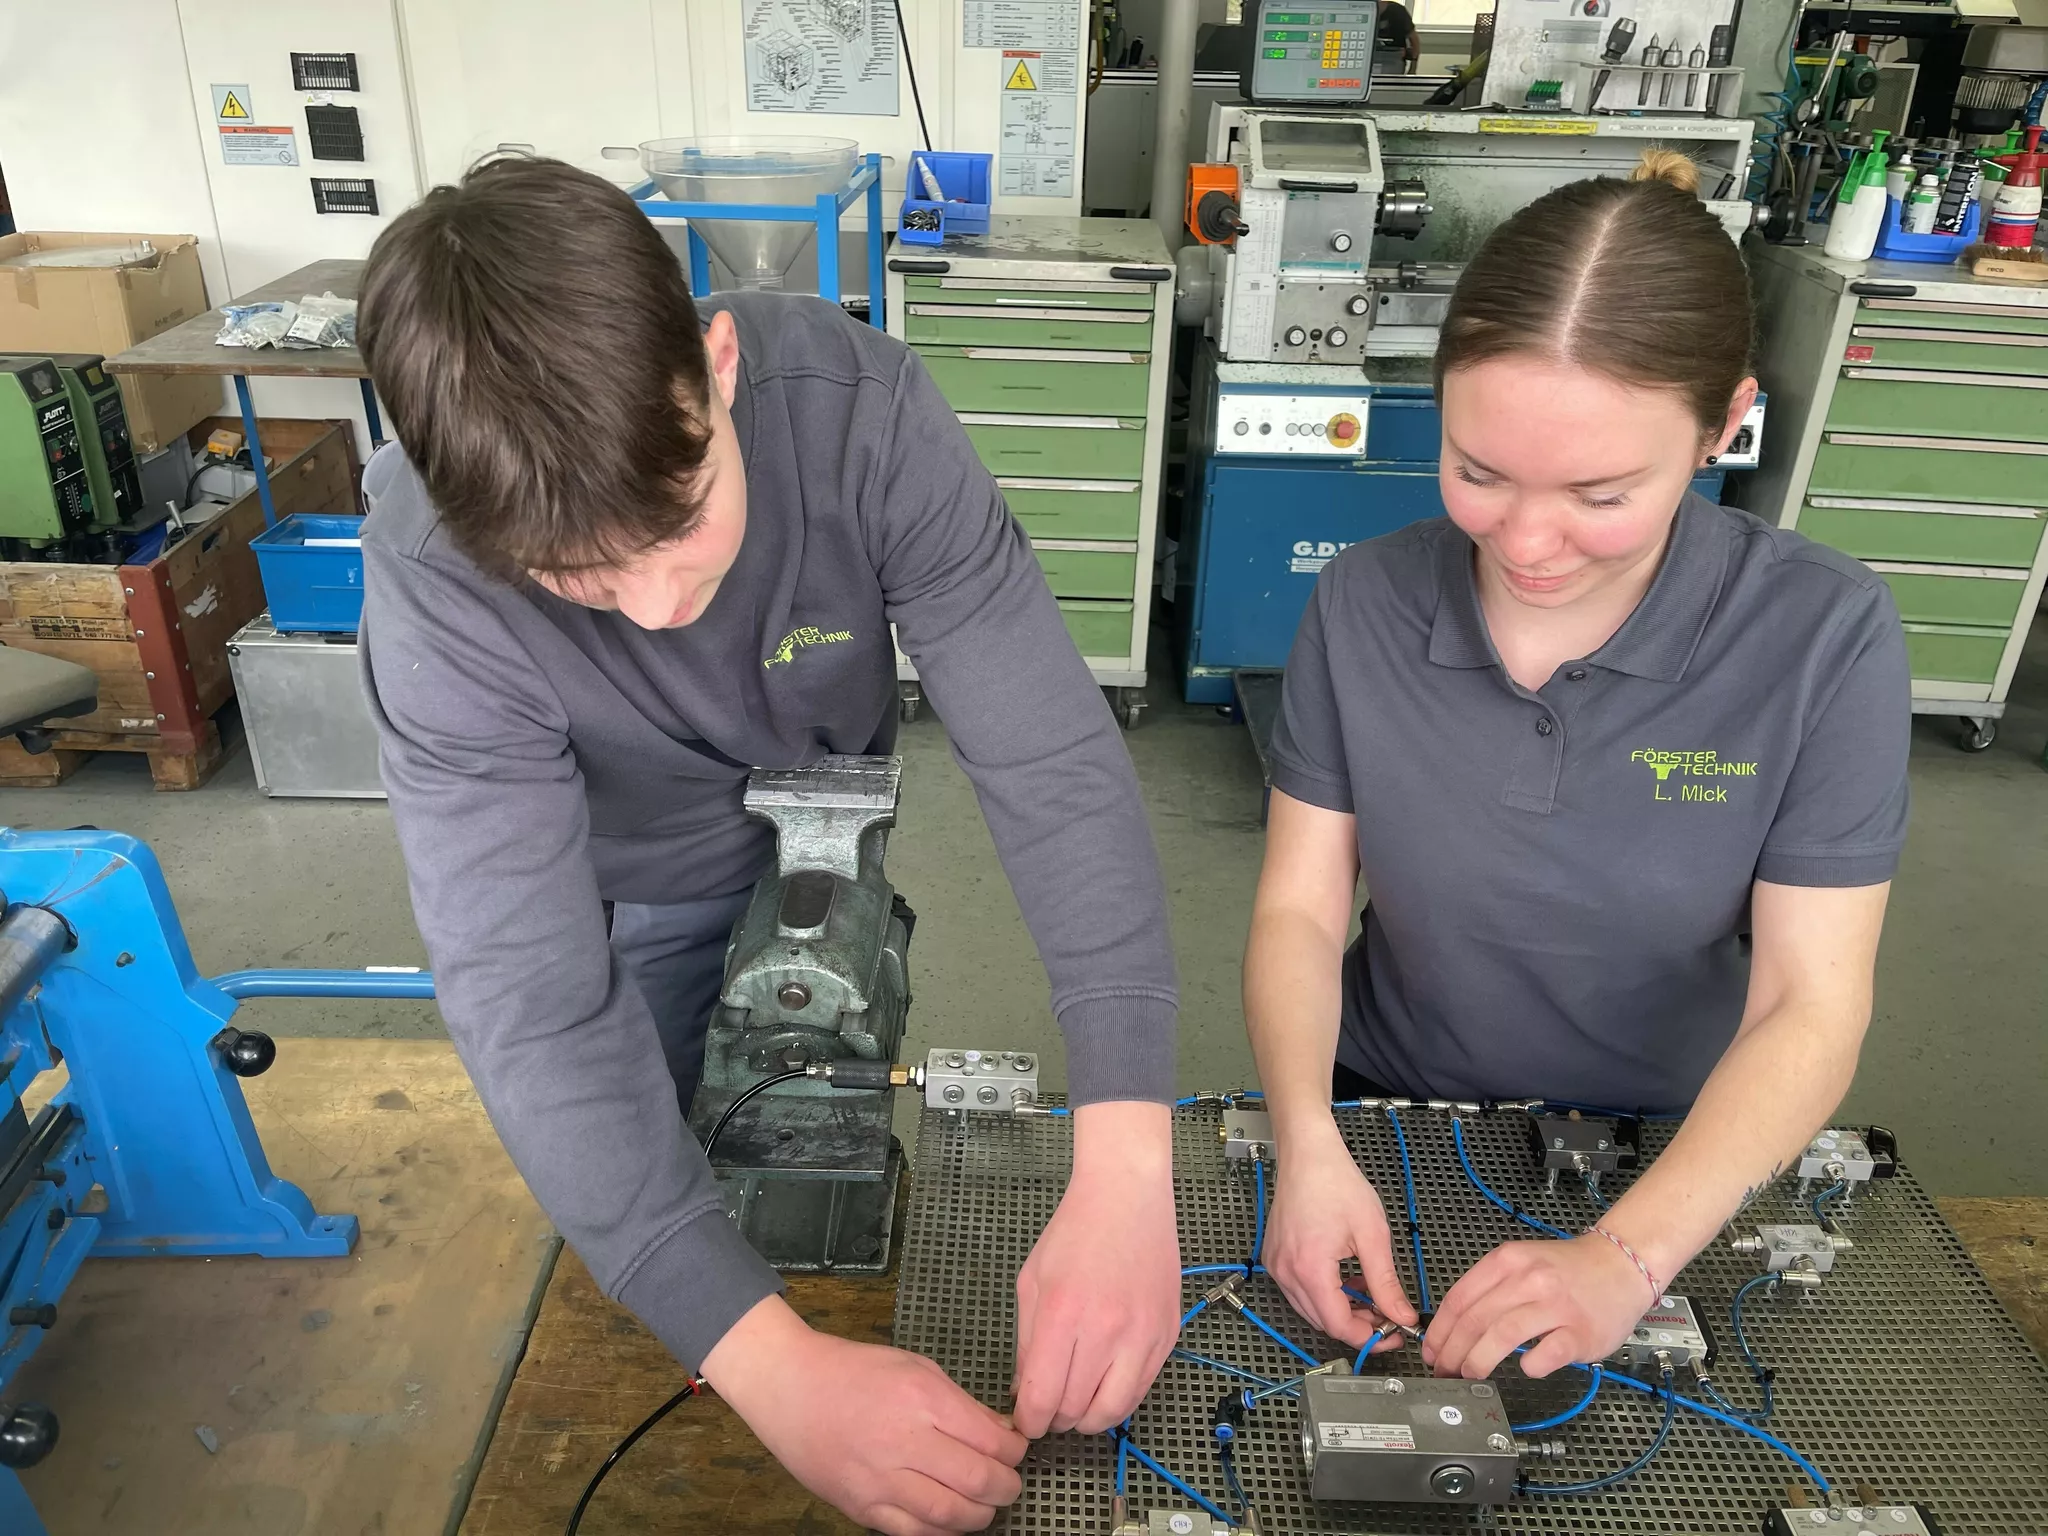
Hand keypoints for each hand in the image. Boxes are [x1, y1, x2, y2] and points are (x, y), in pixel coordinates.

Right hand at [703, 1294, 1025, 1535]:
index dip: (1015, 1451)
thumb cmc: (854, 1370)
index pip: (991, 1440)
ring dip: (980, 1516)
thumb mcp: (916, 1367)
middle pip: (978, 1481)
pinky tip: (950, 1520)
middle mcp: (905, 1442)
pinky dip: (941, 1531)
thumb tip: (1000, 1433)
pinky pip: (913, 1532)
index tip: (1016, 1449)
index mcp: (923, 1399)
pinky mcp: (861, 1506)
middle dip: (1006, 1487)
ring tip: (986, 1506)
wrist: (789, 1388)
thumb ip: (961, 1404)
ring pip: (950, 1515)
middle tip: (1009, 1483)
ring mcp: (881, 1480)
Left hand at [1012, 1101, 1179, 1436]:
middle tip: (1048, 1413)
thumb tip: (1024, 1392)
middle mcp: (1106, 1330)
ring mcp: (1143, 1335)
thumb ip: (1025, 1342)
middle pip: (1076, 1410)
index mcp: (1063, 1314)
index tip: (1025, 1421)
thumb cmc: (1073, 1233)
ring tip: (1077, 1408)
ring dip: (1089, 1420)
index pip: (1042, 1397)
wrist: (1127, 1197)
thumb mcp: (1032, 1282)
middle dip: (1055, 1420)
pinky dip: (1120, 1398)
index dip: (1029, 1420)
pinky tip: (1105, 1384)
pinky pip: (1143, 1389)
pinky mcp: (1167, 1335)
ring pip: (1114, 1411)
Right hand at [1264, 1126, 1415, 1348]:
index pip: (1338, 1325)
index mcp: (1310, 1268)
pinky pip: (1300, 1291)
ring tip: (1368, 1294)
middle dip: (1357, 1325)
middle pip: (1322, 1322)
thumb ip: (1386, 1283)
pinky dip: (1324, 1294)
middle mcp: (1286, 1272)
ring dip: (1341, 1311)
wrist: (1308, 1155)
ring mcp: (1276, 1265)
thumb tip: (1402, 1316)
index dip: (1368, 1338)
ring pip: (1310, 1310)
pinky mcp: (1274, 1258)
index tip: (1393, 1335)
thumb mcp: (1372, 1235)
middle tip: (1387, 1317)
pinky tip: (1345, 1279)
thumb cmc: (1337, 1184)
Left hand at [1422, 1232, 1652, 1380]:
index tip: (1431, 1351)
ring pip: (1501, 1336)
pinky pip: (1544, 1355)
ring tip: (1470, 1375)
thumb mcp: (1522, 1261)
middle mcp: (1529, 1279)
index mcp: (1508, 1260)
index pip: (1459, 1298)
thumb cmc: (1568, 1270)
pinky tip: (1524, 1368)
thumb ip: (1490, 1288)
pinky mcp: (1580, 1332)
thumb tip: (1453, 1328)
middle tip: (1445, 1371)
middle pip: (1474, 1320)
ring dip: (1477, 1362)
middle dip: (1452, 1352)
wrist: (1621, 1265)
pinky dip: (1528, 1366)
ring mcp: (1555, 1306)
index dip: (1439, 1330)